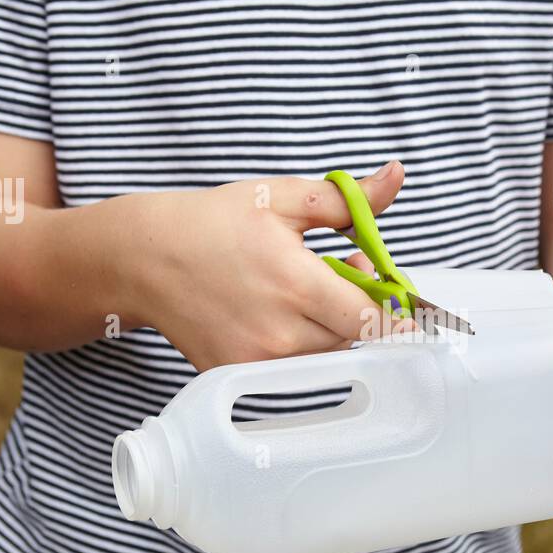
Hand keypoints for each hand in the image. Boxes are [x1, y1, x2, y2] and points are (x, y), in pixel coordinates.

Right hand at [129, 161, 415, 369]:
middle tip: (335, 270)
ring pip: (324, 353)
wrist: (144, 259)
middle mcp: (280, 332)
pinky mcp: (238, 376)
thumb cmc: (214, 223)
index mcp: (296, 284)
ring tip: (300, 288)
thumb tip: (396, 176)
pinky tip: (271, 311)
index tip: (408, 306)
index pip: (372, 320)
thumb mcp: (282, 198)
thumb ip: (347, 200)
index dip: (395, 313)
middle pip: (352, 337)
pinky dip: (295, 343)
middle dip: (356, 306)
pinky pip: (290, 367)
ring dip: (327, 325)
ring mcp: (257, 361)